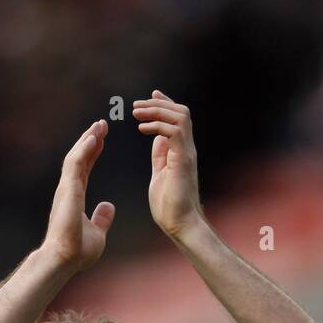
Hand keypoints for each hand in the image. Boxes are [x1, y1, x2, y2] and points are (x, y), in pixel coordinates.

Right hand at [42, 120, 114, 272]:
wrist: (64, 259)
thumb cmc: (77, 251)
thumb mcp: (97, 233)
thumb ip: (102, 218)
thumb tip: (109, 206)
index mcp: (75, 197)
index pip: (84, 169)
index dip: (93, 153)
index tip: (102, 139)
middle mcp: (68, 190)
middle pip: (79, 158)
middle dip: (90, 140)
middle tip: (102, 124)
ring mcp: (66, 188)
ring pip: (76, 156)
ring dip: (87, 139)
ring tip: (99, 125)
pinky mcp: (67, 190)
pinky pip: (75, 163)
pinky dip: (84, 148)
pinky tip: (94, 137)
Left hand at [132, 91, 203, 240]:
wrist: (181, 226)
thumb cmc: (170, 208)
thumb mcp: (160, 174)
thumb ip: (160, 156)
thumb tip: (157, 140)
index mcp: (180, 152)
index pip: (177, 119)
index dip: (164, 105)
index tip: (150, 97)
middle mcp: (186, 149)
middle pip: (180, 112)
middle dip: (158, 103)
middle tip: (136, 106)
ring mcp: (186, 153)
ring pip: (179, 116)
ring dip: (157, 110)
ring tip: (137, 113)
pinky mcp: (183, 160)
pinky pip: (174, 131)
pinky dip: (158, 125)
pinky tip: (142, 129)